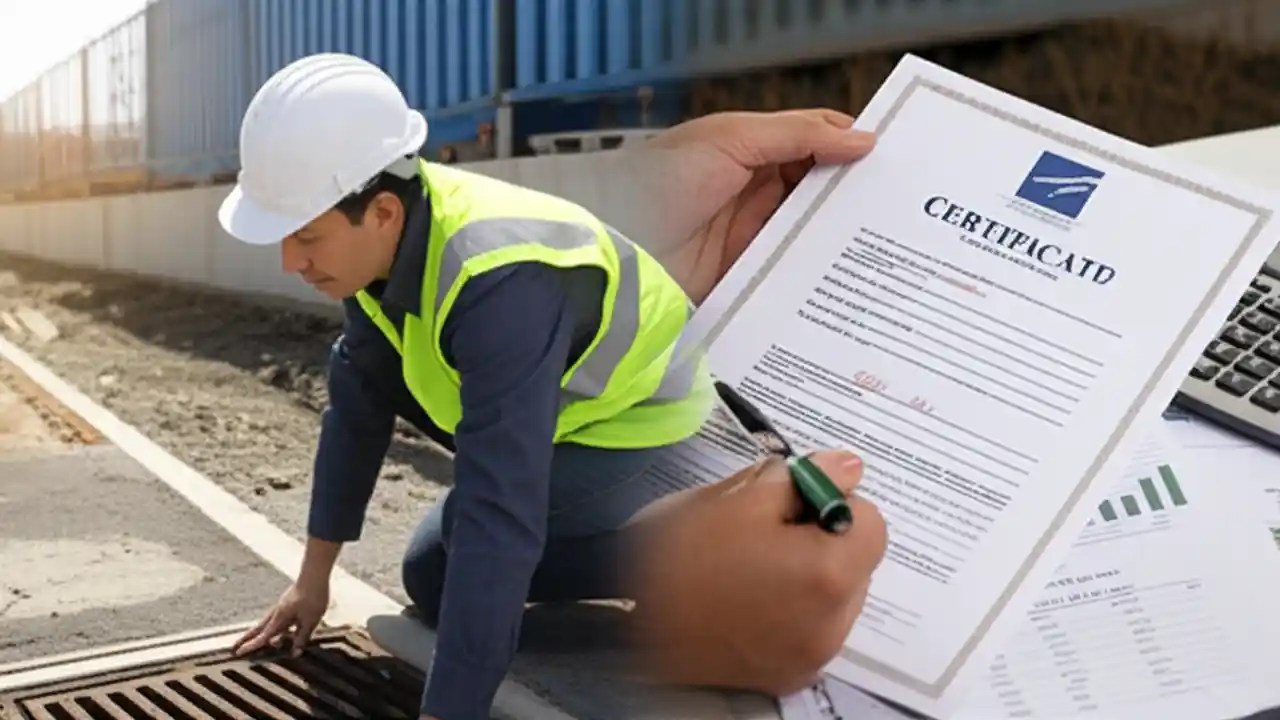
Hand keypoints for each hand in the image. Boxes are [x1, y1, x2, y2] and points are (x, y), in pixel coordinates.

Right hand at [231, 578, 328, 657]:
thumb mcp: (310, 621)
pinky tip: (281, 630)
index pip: (263, 636)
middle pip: (258, 629)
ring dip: (258, 633)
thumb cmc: (313, 597)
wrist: (314, 575)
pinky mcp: (287, 602)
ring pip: (266, 623)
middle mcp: (276, 613)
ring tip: (253, 640)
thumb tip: (295, 653)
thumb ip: (302, 638)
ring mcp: (281, 606)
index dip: (251, 646)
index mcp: (279, 619)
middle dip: (246, 638)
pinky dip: (271, 626)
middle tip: (235, 647)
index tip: (238, 653)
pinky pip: (276, 618)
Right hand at [627, 449, 887, 696]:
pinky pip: (813, 627)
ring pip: (836, 595)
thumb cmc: (680, 560)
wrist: (629, 633)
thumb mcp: (736, 500)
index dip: (833, 501)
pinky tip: (749, 601)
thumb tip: (848, 466)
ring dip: (809, 575)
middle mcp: (836, 620)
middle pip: (857, 560)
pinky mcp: (793, 674)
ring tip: (752, 569)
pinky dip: (793, 610)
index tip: (790, 503)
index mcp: (828, 572)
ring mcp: (815, 653)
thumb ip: (801, 478)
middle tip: (765, 532)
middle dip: (822, 538)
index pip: (871, 520)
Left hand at [640, 109, 875, 302]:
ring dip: (840, 235)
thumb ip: (797, 136)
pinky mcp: (745, 272)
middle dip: (853, 193)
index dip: (850, 144)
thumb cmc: (661, 180)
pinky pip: (789, 270)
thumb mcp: (732, 140)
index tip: (894, 157)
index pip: (813, 140)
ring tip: (889, 239)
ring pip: (808, 230)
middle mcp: (753, 189)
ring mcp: (750, 232)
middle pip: (817, 188)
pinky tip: (850, 276)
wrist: (618, 243)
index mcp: (750, 147)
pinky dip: (815, 272)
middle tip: (901, 202)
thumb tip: (861, 137)